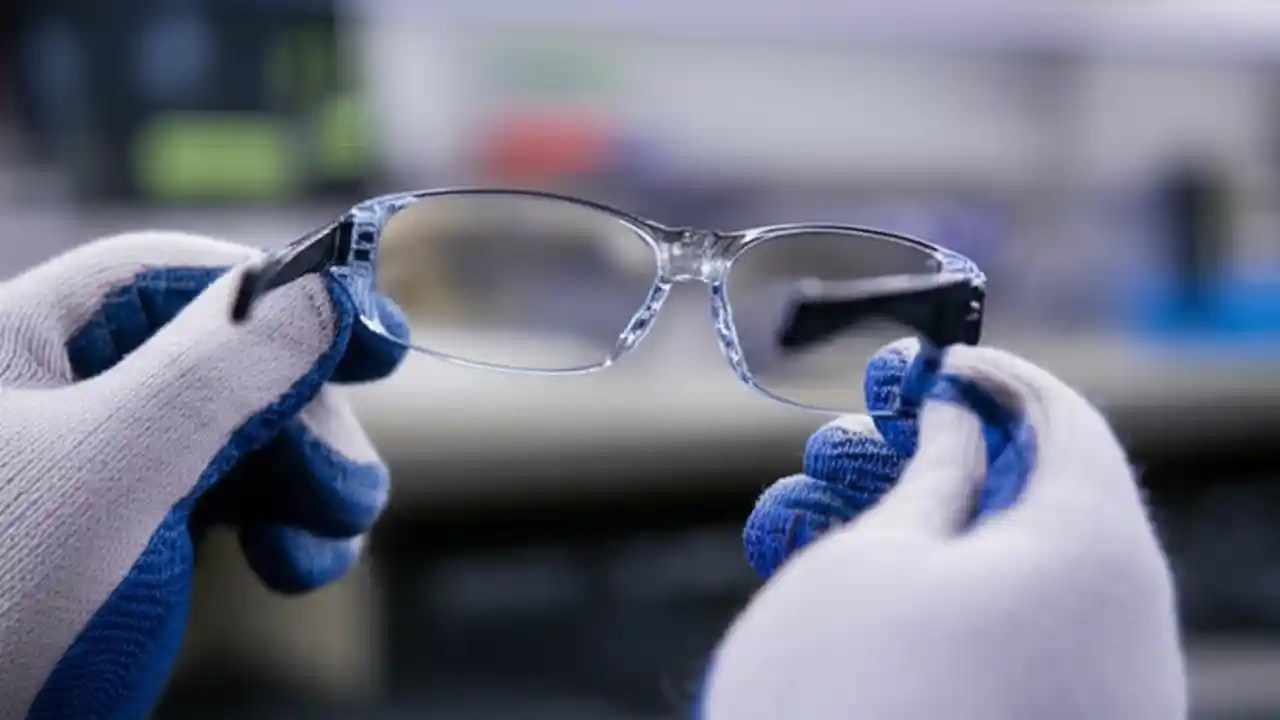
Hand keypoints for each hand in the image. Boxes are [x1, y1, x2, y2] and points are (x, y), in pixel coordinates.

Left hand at [0, 232, 407, 719]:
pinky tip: (299, 567)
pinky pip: (231, 500)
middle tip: (350, 492)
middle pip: (223, 361)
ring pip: (241, 435)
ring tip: (328, 546)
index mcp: (21, 346)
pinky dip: (285, 526)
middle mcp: (59, 398)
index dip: (283, 293)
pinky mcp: (126, 540)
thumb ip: (220, 371)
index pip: (170, 276)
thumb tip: (328, 290)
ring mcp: (96, 473)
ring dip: (308, 482)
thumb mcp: (115, 478)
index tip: (380, 334)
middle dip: (305, 422)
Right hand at [702, 340, 1186, 719]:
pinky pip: (1030, 648)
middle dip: (951, 463)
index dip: (997, 380)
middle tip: (865, 449)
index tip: (935, 367)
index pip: (1069, 421)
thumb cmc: (841, 696)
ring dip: (937, 535)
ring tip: (830, 520)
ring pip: (1032, 581)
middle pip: (1052, 504)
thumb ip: (933, 475)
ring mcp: (1108, 703)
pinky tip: (867, 595)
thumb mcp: (871, 557)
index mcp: (1094, 558)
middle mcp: (1130, 634)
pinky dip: (957, 607)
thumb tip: (961, 422)